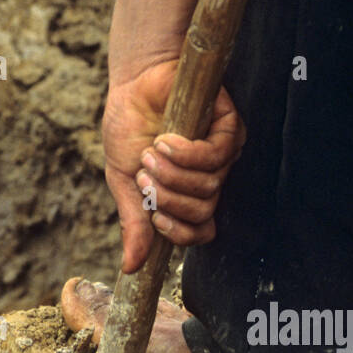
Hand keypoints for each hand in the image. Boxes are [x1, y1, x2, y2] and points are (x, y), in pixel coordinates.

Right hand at [101, 59, 245, 273]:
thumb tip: (129, 268)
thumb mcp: (123, 182)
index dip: (180, 233)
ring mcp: (222, 155)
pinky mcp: (229, 128)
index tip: (155, 218)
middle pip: (203, 212)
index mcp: (187, 195)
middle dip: (168, 198)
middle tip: (145, 175)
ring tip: (151, 152)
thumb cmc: (129, 129)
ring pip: (210, 187)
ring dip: (173, 173)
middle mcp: (209, 179)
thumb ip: (134, 223)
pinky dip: (187, 153)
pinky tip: (167, 140)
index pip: (201, 233)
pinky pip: (217, 156)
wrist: (132, 84)